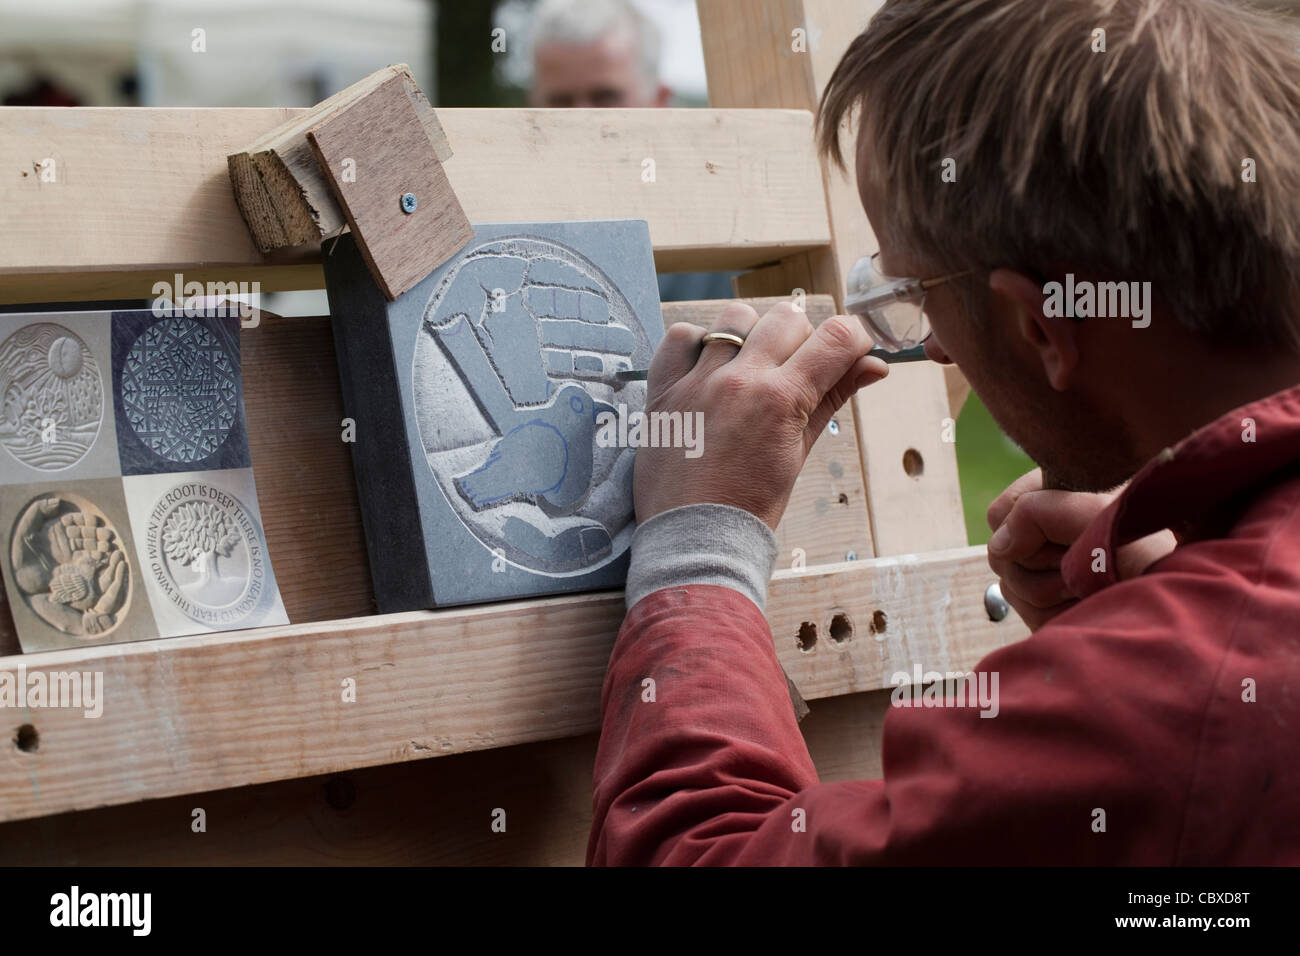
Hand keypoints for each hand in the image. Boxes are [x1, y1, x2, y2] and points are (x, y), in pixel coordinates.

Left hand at [634, 301, 887, 529]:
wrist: (693, 539)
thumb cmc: (749, 505)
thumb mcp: (800, 452)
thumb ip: (832, 400)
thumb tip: (874, 367)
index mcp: (782, 401)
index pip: (837, 337)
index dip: (855, 338)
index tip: (851, 350)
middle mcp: (740, 381)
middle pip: (789, 318)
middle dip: (803, 338)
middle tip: (796, 371)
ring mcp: (697, 382)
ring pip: (735, 316)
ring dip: (751, 333)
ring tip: (749, 367)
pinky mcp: (663, 388)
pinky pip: (680, 335)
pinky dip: (697, 343)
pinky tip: (707, 369)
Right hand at [985, 467, 1176, 629]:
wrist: (1172, 608)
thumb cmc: (1148, 553)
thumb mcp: (1097, 517)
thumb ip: (1038, 512)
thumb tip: (1001, 546)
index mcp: (1060, 495)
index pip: (1002, 512)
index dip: (1021, 527)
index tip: (1063, 534)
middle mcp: (1049, 531)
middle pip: (1001, 551)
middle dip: (1039, 564)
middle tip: (1081, 564)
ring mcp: (1047, 569)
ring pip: (1010, 584)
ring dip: (1049, 591)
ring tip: (1090, 588)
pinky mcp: (1050, 603)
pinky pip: (1024, 610)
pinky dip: (1055, 612)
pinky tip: (1085, 606)